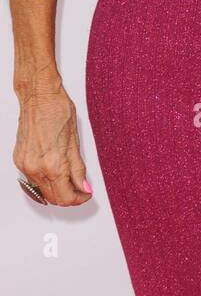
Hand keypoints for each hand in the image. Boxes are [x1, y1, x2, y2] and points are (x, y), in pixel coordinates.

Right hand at [13, 84, 91, 207]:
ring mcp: (25, 165)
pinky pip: (33, 180)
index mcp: (53, 165)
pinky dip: (45, 181)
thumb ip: (79, 169)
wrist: (38, 97)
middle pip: (53, 198)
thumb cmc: (58, 111)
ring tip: (70, 179)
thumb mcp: (75, 141)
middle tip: (81, 189)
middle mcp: (36, 168)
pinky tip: (55, 172)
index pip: (66, 197)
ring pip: (42, 191)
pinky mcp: (19, 160)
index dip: (79, 198)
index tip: (86, 193)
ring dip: (57, 190)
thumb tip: (84, 186)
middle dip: (69, 197)